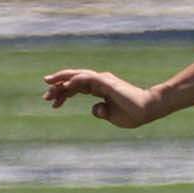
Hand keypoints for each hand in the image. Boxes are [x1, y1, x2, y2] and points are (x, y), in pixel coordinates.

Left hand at [43, 69, 161, 128]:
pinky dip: (76, 80)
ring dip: (63, 79)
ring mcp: (103, 81)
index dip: (64, 94)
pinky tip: (66, 85)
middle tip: (45, 94)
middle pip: (74, 81)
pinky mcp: (107, 83)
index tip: (53, 103)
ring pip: (78, 76)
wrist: (148, 110)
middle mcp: (100, 82)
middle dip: (58, 86)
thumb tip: (94, 109)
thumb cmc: (133, 113)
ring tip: (48, 84)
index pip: (77, 88)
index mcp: (101, 89)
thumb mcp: (113, 116)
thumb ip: (102, 111)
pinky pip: (88, 79)